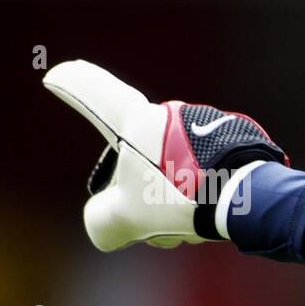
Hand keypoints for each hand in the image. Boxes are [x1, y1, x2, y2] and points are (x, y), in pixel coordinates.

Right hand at [43, 60, 287, 250]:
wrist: (247, 199)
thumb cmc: (180, 199)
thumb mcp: (126, 217)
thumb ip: (103, 220)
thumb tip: (106, 228)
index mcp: (135, 120)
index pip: (93, 92)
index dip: (72, 85)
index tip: (56, 76)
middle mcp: (170, 115)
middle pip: (140, 156)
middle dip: (143, 196)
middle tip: (152, 224)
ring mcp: (205, 126)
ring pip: (176, 172)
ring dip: (175, 205)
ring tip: (186, 227)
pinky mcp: (234, 144)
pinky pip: (206, 173)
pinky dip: (202, 199)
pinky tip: (209, 221)